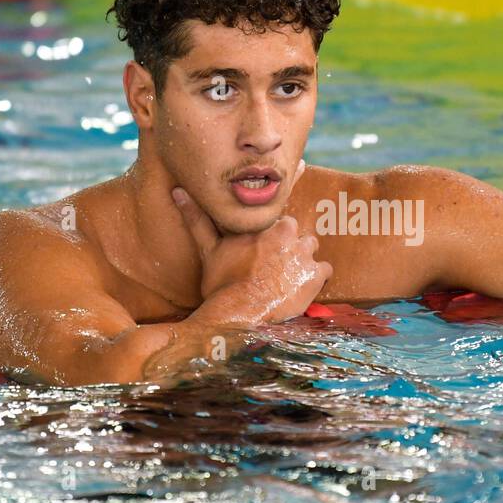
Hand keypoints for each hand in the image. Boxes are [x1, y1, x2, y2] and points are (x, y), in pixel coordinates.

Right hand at [172, 175, 331, 324]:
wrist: (238, 315)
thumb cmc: (221, 283)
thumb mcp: (208, 249)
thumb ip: (197, 219)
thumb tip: (178, 192)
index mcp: (265, 222)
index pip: (280, 204)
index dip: (281, 210)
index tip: (292, 188)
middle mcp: (288, 233)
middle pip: (294, 231)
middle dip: (286, 243)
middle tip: (272, 263)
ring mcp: (304, 254)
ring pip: (310, 248)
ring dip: (302, 259)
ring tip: (286, 277)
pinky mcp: (315, 275)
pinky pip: (324, 270)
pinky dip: (316, 277)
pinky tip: (300, 287)